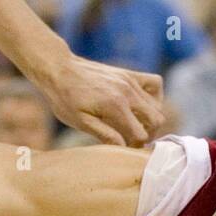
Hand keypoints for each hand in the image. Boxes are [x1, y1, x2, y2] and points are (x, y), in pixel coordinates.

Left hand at [35, 55, 165, 145]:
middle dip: (148, 133)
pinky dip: (155, 96)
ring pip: (157, 106)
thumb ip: (105, 134)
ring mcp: (130, 81)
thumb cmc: (64, 98)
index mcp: (115, 106)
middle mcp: (127, 92)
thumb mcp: (80, 121)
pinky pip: (155, 83)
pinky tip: (142, 104)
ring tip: (135, 124)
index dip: (136, 145)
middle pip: (156, 120)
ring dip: (150, 119)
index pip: (141, 134)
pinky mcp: (129, 74)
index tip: (125, 147)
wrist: (58, 68)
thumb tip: (124, 147)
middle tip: (133, 138)